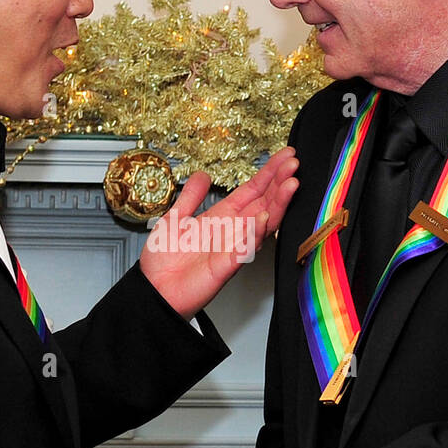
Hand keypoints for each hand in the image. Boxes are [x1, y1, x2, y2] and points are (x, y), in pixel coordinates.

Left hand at [139, 146, 297, 320]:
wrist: (153, 290)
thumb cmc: (164, 261)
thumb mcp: (175, 218)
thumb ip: (191, 197)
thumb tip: (202, 174)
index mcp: (222, 218)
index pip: (252, 191)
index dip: (268, 173)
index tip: (285, 157)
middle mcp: (232, 232)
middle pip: (263, 203)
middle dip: (280, 183)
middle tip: (294, 164)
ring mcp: (232, 249)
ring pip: (262, 224)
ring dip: (277, 204)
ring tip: (290, 184)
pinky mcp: (225, 268)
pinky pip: (243, 251)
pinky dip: (253, 235)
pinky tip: (263, 219)